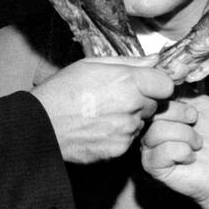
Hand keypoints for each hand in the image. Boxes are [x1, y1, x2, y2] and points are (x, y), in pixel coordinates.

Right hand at [31, 56, 174, 163]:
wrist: (42, 125)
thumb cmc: (62, 91)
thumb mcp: (91, 65)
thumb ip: (129, 62)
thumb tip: (155, 60)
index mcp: (127, 82)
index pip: (166, 85)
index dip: (156, 84)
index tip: (145, 84)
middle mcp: (132, 107)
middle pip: (154, 104)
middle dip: (141, 100)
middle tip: (115, 98)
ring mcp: (127, 130)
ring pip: (141, 122)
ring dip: (130, 117)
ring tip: (103, 113)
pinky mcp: (120, 149)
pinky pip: (129, 139)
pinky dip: (119, 134)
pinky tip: (99, 127)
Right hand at [141, 95, 208, 208]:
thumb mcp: (206, 105)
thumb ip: (187, 92)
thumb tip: (168, 83)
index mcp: (162, 112)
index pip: (156, 97)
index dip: (178, 103)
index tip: (194, 113)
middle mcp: (151, 128)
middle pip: (156, 112)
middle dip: (184, 118)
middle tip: (197, 129)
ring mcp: (150, 147)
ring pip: (158, 131)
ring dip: (186, 137)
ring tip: (196, 145)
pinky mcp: (153, 166)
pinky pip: (162, 151)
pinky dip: (183, 152)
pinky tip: (190, 158)